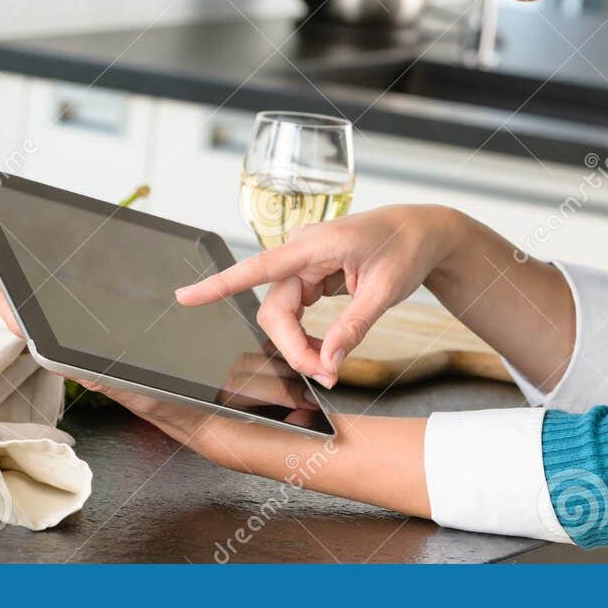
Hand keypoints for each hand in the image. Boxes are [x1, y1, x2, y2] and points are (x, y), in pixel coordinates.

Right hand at [174, 205, 467, 386]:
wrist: (423, 231)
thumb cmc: (406, 248)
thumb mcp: (386, 291)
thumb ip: (353, 327)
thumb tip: (329, 365)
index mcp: (317, 243)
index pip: (259, 266)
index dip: (220, 284)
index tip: (185, 297)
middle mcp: (303, 250)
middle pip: (274, 309)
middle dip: (294, 347)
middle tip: (328, 376)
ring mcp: (305, 262)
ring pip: (283, 315)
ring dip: (300, 345)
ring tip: (331, 367)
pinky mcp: (311, 274)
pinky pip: (296, 312)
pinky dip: (307, 336)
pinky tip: (327, 350)